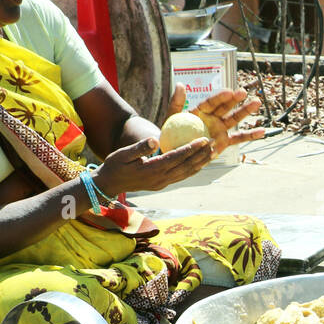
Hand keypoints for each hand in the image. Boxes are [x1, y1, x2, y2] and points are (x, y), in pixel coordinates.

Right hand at [93, 135, 212, 194]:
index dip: (192, 148)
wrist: (108, 184)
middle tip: (215, 144)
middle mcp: (160, 178)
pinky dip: (192, 169)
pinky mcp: (161, 184)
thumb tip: (155, 140)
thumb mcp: (123, 154)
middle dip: (202, 155)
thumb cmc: (114, 165)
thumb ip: (139, 147)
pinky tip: (200, 163)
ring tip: (213, 153)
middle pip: (186, 166)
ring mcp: (161, 183)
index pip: (177, 157)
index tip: (204, 140)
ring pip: (185, 173)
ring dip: (200, 163)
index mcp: (152, 169)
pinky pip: (180, 176)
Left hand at [179, 85, 264, 158]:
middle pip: (226, 107)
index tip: (229, 91)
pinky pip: (238, 138)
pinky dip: (250, 135)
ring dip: (245, 111)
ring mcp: (220, 128)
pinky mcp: (224, 141)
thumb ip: (176, 103)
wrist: (176, 152)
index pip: (212, 102)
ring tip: (257, 102)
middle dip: (235, 100)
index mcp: (201, 110)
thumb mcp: (171, 117)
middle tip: (244, 92)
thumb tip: (180, 85)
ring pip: (235, 119)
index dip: (220, 97)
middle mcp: (213, 117)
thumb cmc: (171, 134)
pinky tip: (262, 131)